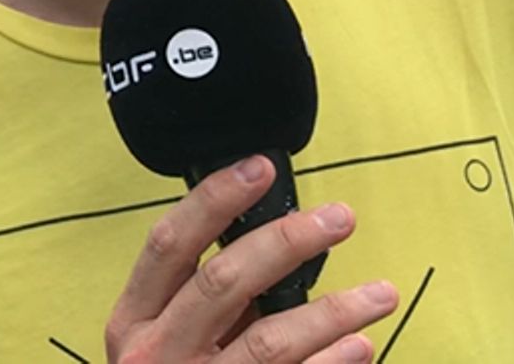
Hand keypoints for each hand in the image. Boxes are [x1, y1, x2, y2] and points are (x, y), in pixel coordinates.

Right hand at [105, 155, 398, 362]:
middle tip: (339, 218)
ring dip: (335, 311)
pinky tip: (360, 347)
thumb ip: (199, 302)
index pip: (169, 244)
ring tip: (380, 292)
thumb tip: (269, 243)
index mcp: (133, 320)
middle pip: (223, 281)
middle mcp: (158, 354)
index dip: (215, 201)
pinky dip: (331, 363)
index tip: (262, 169)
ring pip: (270, 339)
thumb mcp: (160, 342)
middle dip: (287, 241)